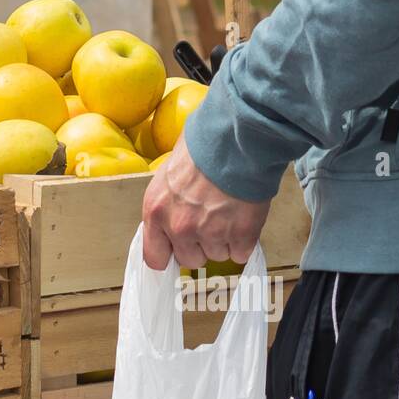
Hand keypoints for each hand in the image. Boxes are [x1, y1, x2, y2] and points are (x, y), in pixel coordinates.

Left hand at [141, 135, 270, 270]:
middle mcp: (179, 227)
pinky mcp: (240, 235)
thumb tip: (171, 216)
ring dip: (224, 240)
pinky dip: (244, 240)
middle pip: (190, 260)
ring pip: (217, 255)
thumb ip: (167, 203)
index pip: (154, 257)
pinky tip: (243, 217)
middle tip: (211, 220)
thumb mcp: (167, 173)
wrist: (236, 139)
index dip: (168, 254)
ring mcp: (210, 233)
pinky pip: (241, 253)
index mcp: (155, 211)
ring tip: (228, 211)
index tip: (178, 249)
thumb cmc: (202, 147)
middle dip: (201, 245)